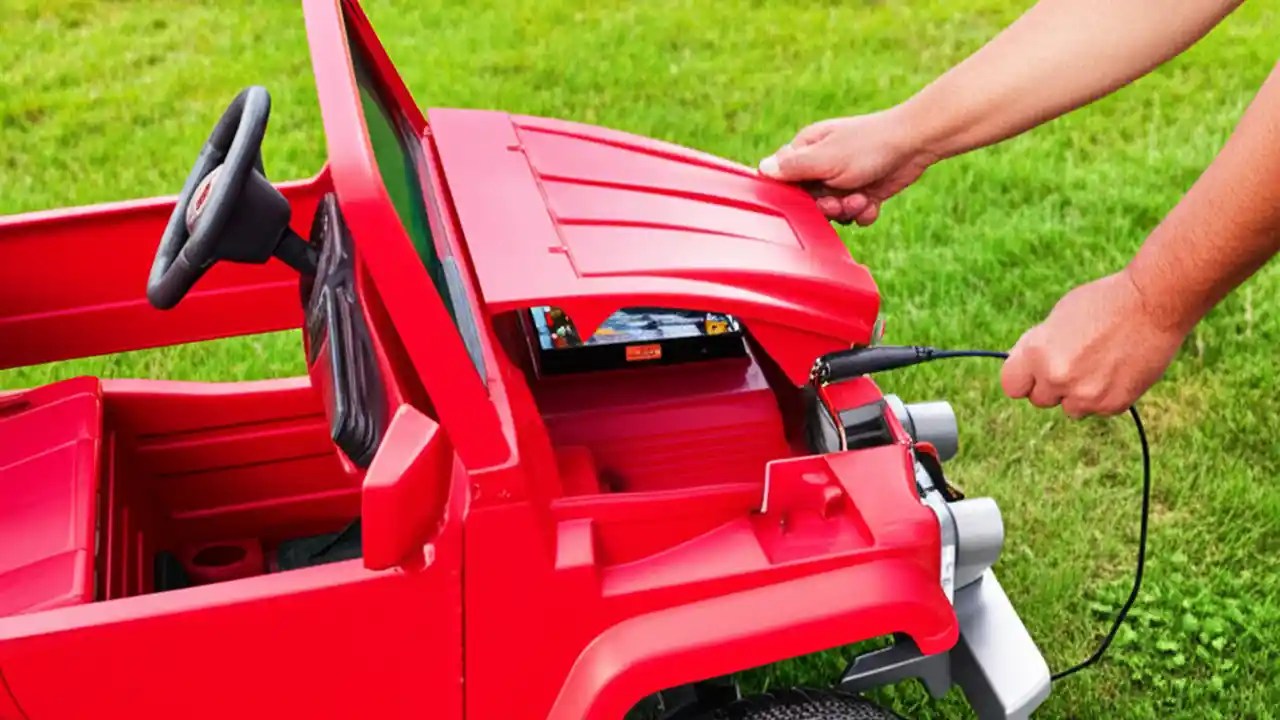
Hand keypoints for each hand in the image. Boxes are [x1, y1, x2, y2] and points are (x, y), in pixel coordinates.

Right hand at [757, 107, 938, 224]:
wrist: (914, 144)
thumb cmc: (868, 145)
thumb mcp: (825, 159)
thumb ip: (793, 167)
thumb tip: (761, 168)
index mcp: (807, 149)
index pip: (784, 179)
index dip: (795, 194)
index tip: (810, 196)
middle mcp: (823, 164)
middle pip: (809, 201)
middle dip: (826, 207)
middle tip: (840, 201)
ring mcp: (844, 179)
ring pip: (833, 211)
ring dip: (847, 211)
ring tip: (861, 198)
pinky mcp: (863, 191)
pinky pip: (854, 213)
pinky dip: (864, 212)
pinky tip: (873, 201)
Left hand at [1001, 270, 1187, 417]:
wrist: (1152, 304)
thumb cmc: (1102, 304)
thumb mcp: (1057, 319)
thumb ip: (1038, 348)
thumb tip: (1024, 367)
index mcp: (1037, 355)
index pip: (1012, 386)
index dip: (1024, 379)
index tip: (1034, 373)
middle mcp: (1057, 379)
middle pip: (1041, 400)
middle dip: (1053, 386)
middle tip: (1076, 363)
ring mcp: (1085, 395)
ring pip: (1071, 408)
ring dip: (1080, 394)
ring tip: (1100, 364)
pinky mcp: (1112, 404)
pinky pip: (1099, 409)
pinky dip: (1106, 395)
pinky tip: (1119, 369)